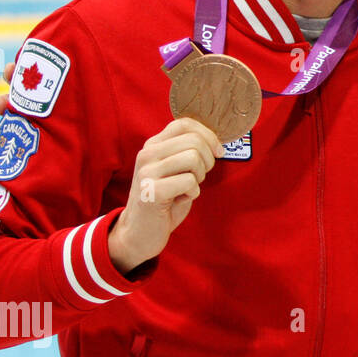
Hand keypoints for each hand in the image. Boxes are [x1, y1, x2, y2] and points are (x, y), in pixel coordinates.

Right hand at [108, 118, 222, 273]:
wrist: (139, 232)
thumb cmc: (164, 200)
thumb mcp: (175, 170)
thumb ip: (187, 152)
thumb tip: (216, 142)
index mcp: (153, 145)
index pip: (185, 123)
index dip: (209, 135)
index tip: (217, 152)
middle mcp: (147, 154)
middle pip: (194, 141)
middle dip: (208, 159)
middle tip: (199, 177)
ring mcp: (147, 172)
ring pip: (193, 158)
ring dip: (200, 177)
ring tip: (187, 188)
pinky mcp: (152, 191)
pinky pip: (189, 182)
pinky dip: (193, 193)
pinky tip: (179, 200)